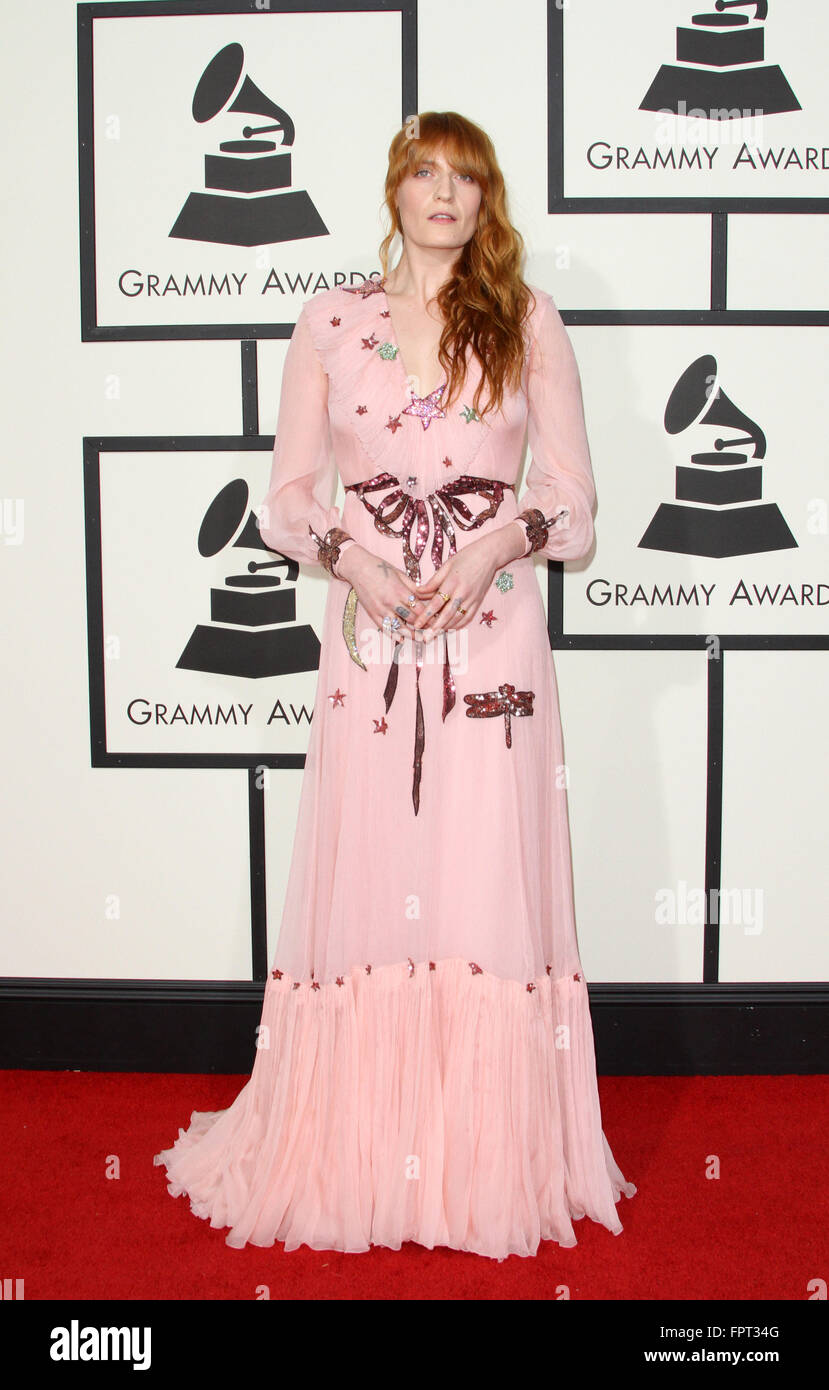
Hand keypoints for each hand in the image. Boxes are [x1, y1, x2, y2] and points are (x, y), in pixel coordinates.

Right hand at [336, 544, 429, 644]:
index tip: (438, 620)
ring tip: (422, 639)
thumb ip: (414, 587)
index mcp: (400, 590)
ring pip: (400, 627)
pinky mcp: (373, 614)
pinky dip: (394, 635)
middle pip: (412, 619)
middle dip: (424, 626)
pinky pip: (385, 628)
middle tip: (434, 631)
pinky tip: (402, 639)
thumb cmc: (380, 568)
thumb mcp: (400, 574)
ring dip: (412, 634)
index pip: (419, 608)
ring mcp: (381, 609)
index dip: (430, 615)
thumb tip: (429, 595)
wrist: (358, 568)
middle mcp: (391, 602)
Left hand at [411, 527, 523, 641]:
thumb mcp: (447, 565)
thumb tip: (418, 592)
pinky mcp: (478, 601)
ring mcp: (471, 598)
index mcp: (452, 582)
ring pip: (457, 618)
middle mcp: (462, 592)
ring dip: (445, 628)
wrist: (489, 555)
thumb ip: (433, 581)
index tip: (417, 624)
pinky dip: (458, 625)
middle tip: (425, 638)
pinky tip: (449, 629)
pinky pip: (467, 617)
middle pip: (446, 615)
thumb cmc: (466, 557)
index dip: (425, 615)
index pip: (436, 603)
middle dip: (434, 628)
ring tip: (434, 635)